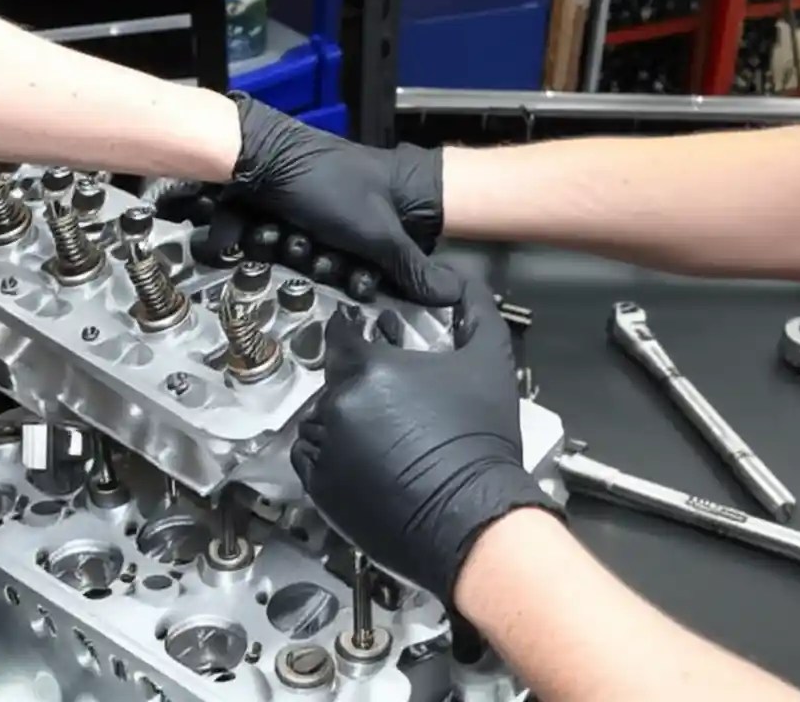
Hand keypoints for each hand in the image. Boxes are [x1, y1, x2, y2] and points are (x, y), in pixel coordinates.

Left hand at [224, 93, 458, 305]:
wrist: (259, 158)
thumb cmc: (327, 190)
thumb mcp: (375, 233)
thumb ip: (410, 267)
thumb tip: (455, 294)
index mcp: (383, 211)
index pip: (384, 260)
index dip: (369, 278)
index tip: (358, 284)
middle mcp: (350, 209)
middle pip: (342, 262)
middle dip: (328, 264)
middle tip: (319, 257)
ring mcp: (314, 208)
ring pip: (308, 254)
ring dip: (298, 251)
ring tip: (291, 237)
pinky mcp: (281, 210)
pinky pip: (281, 241)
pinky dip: (275, 239)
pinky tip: (270, 229)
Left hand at [291, 276, 560, 602]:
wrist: (474, 517)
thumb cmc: (482, 441)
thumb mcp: (489, 360)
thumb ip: (475, 309)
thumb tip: (461, 281)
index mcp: (367, 367)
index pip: (340, 334)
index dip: (356, 335)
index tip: (370, 342)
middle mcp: (338, 403)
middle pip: (334, 379)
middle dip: (359, 384)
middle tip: (393, 402)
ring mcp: (325, 447)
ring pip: (320, 418)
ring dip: (343, 420)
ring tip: (385, 436)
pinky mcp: (320, 486)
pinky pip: (310, 457)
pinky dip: (330, 455)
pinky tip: (367, 461)